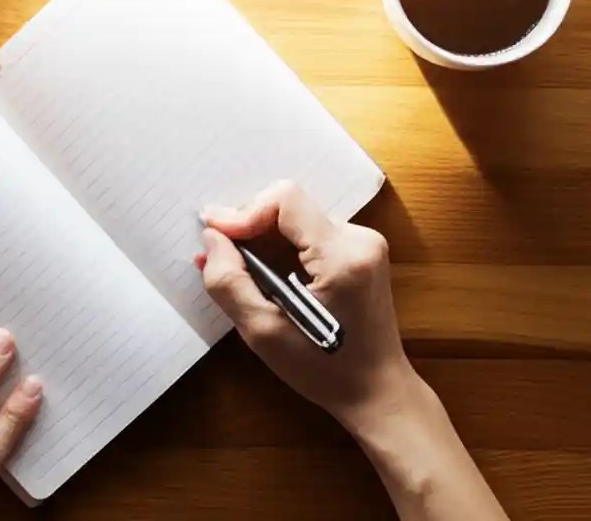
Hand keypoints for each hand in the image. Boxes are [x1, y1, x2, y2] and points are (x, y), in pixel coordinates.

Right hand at [198, 181, 409, 430]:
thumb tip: (212, 238)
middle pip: (290, 207)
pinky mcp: (361, 252)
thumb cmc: (326, 372)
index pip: (286, 200)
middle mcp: (359, 240)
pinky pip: (310, 233)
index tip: (215, 233)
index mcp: (342, 258)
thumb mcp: (264, 334)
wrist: (378, 391)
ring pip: (298, 219)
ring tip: (237, 268)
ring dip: (264, 238)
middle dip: (250, 225)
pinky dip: (281, 247)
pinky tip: (264, 274)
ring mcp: (364, 244)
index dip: (244, 211)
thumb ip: (230, 282)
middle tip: (220, 254)